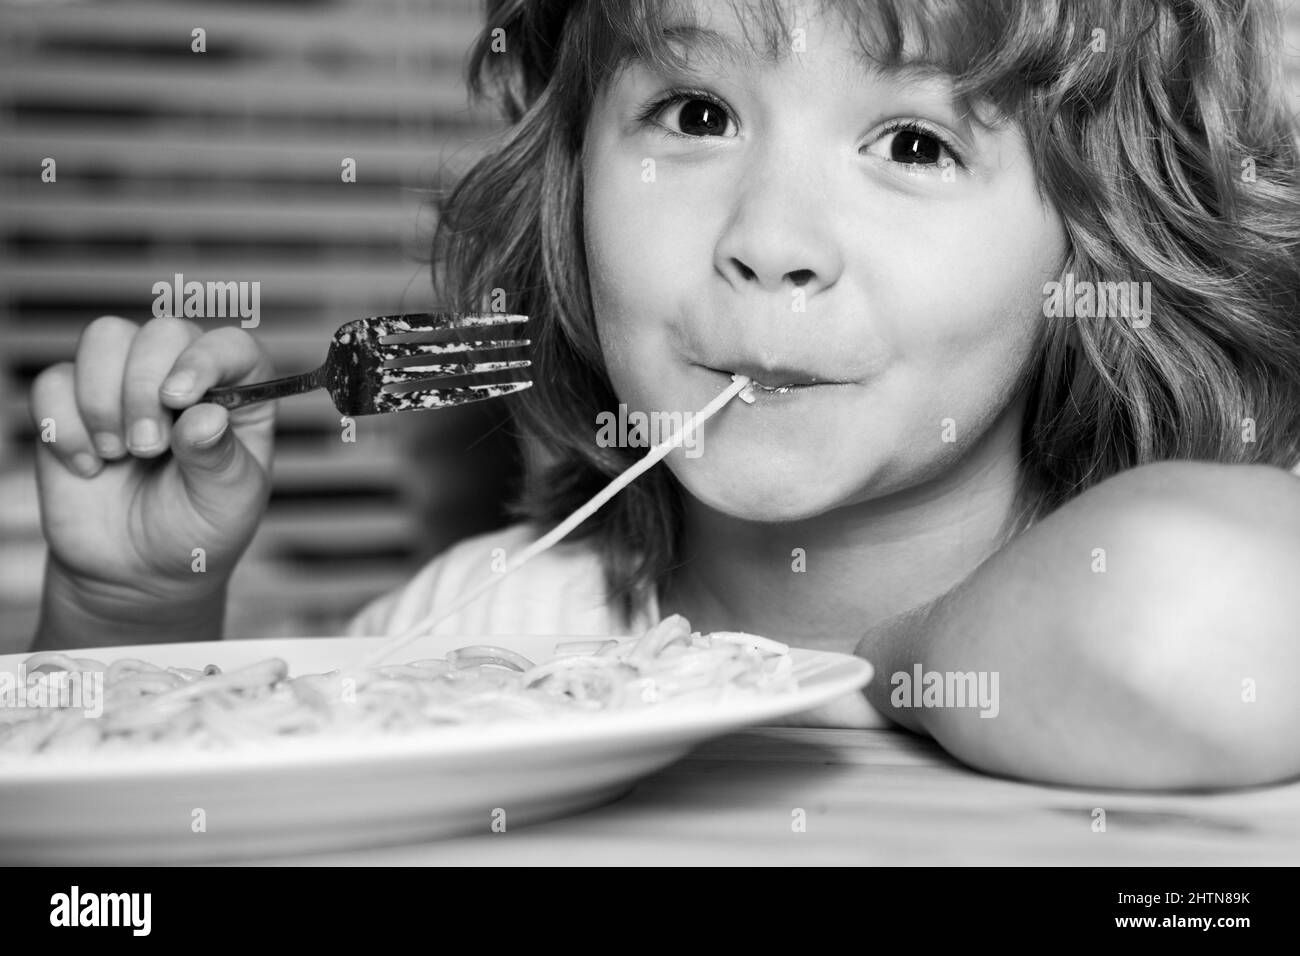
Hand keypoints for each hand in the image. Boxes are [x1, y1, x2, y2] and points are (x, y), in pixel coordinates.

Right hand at [29, 315, 276, 639]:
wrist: (138, 571)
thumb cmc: (198, 529)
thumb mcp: (227, 502)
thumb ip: (219, 457)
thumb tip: (206, 416)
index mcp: (237, 393)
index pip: (231, 346)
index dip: (204, 359)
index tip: (180, 398)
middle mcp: (182, 376)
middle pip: (160, 333)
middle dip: (145, 390)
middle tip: (148, 448)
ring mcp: (125, 384)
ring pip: (103, 338)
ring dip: (104, 399)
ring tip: (119, 454)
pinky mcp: (72, 404)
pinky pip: (52, 381)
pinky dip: (64, 426)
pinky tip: (87, 467)